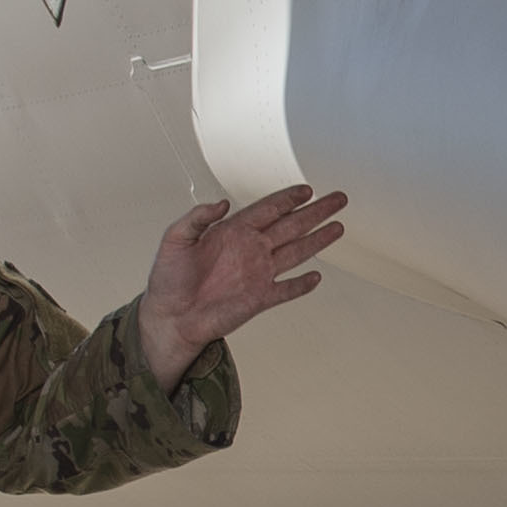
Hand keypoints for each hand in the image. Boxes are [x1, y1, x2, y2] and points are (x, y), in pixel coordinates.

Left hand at [137, 185, 346, 386]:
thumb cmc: (168, 279)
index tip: (306, 189)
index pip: (267, 209)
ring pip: (296, 253)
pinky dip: (301, 285)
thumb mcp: (175, 239)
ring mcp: (257, 274)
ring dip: (318, 240)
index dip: (288, 199)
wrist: (170, 316)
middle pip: (291, 226)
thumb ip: (197, 218)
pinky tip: (316, 278)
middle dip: (316, 212)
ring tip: (338, 227)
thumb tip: (222, 203)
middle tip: (337, 199)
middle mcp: (250, 250)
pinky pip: (286, 290)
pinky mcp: (259, 299)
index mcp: (232, 232)